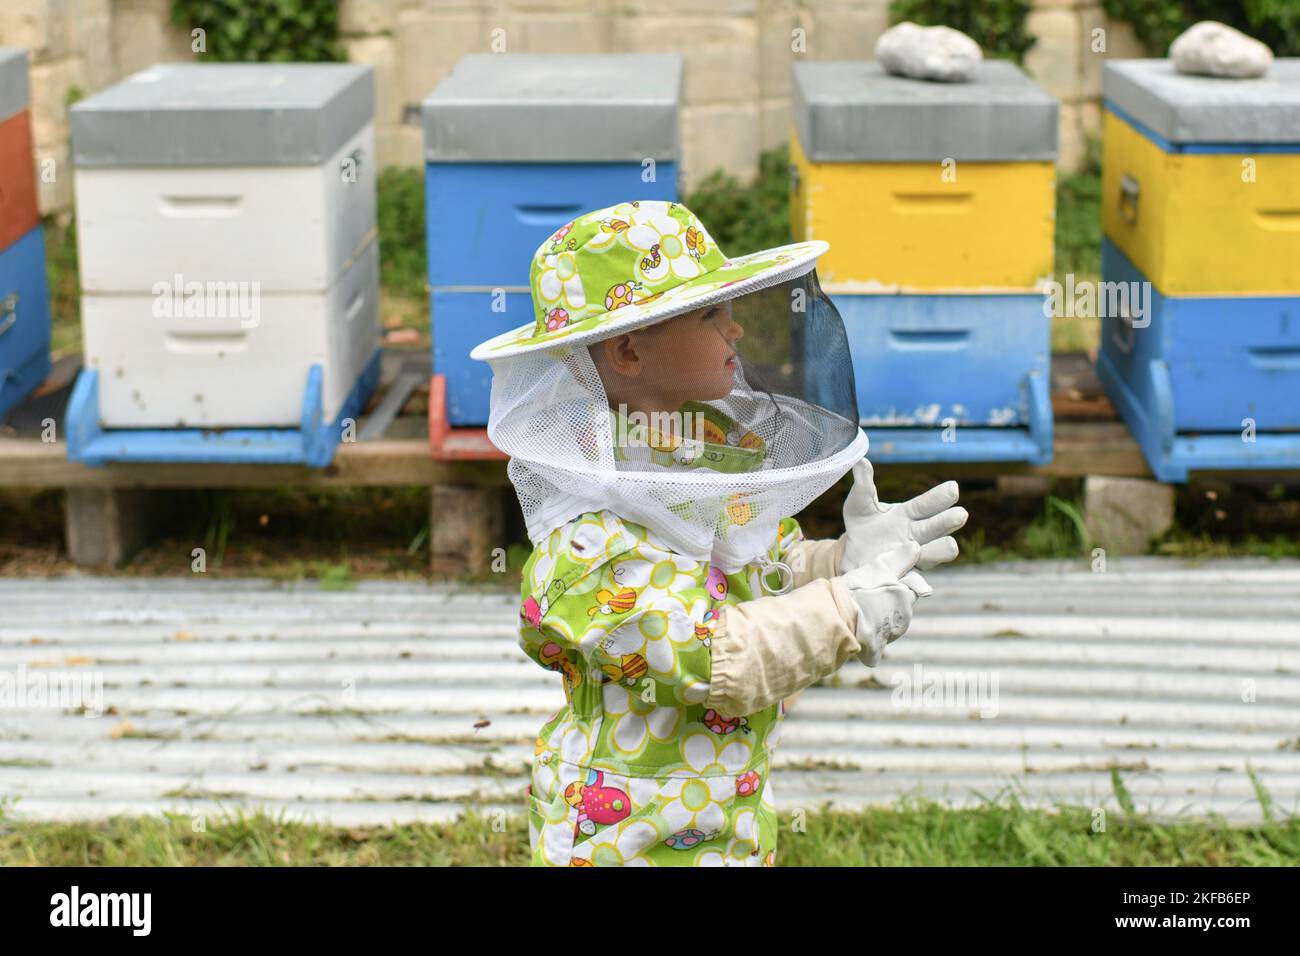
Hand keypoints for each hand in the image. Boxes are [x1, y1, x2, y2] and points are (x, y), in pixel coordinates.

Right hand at [835, 541, 929, 666]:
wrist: (837, 616)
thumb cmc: (859, 589)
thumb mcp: (880, 567)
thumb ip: (900, 559)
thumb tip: (916, 546)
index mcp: (906, 599)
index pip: (909, 590)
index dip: (895, 586)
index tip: (880, 584)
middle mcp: (903, 620)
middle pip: (898, 609)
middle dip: (886, 604)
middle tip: (865, 596)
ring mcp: (889, 636)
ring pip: (886, 624)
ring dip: (876, 619)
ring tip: (858, 610)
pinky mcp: (875, 651)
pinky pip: (874, 644)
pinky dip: (866, 638)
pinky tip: (855, 628)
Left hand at [838, 458, 967, 574]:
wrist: (851, 557)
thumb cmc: (862, 527)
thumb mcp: (859, 506)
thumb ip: (863, 486)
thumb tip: (860, 461)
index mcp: (909, 515)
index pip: (927, 504)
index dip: (940, 497)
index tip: (953, 487)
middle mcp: (917, 536)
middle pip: (938, 527)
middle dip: (949, 521)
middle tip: (960, 514)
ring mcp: (914, 558)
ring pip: (935, 554)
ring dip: (941, 550)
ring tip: (950, 545)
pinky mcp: (905, 578)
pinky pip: (915, 581)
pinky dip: (918, 581)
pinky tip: (921, 581)